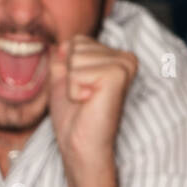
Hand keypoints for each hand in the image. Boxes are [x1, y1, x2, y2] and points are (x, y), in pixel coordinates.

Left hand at [48, 35, 136, 181]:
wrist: (79, 145)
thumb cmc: (72, 118)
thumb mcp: (61, 80)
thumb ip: (62, 57)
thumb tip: (63, 43)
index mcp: (115, 56)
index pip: (77, 41)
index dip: (66, 68)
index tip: (79, 90)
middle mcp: (125, 57)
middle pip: (76, 45)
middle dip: (69, 75)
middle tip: (82, 98)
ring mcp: (124, 64)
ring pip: (75, 57)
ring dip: (71, 84)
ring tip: (86, 101)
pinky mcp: (118, 74)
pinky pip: (77, 72)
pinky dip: (74, 91)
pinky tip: (88, 102)